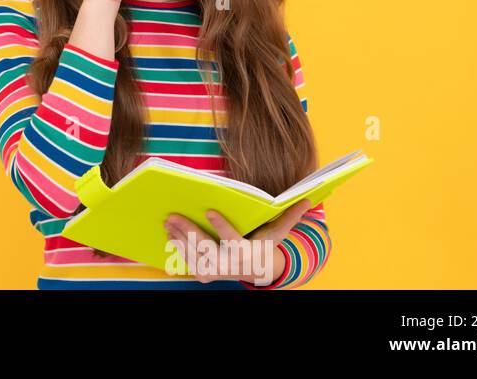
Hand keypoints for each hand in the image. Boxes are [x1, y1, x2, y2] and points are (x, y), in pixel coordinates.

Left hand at [163, 198, 313, 285]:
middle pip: (205, 248)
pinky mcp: (205, 276)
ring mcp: (216, 272)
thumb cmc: (264, 246)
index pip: (232, 239)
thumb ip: (290, 217)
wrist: (257, 271)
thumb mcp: (277, 233)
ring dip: (178, 238)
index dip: (220, 226)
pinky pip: (189, 263)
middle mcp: (229, 265)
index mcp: (245, 252)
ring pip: (193, 255)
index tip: (209, 211)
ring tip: (169, 222)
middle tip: (173, 216)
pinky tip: (171, 235)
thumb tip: (308, 200)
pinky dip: (178, 249)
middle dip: (188, 231)